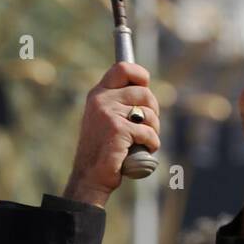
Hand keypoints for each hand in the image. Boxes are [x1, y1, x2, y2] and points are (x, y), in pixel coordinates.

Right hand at [64, 63, 160, 207]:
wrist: (90, 175)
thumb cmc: (103, 148)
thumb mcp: (105, 118)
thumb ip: (119, 101)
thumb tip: (145, 87)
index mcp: (98, 94)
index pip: (122, 68)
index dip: (140, 74)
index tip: (146, 85)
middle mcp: (102, 100)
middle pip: (145, 92)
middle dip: (154, 110)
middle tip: (148, 125)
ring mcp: (109, 114)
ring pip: (149, 114)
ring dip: (154, 130)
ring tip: (143, 141)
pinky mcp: (118, 130)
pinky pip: (148, 132)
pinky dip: (152, 143)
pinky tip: (145, 150)